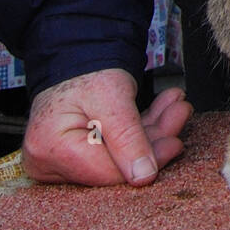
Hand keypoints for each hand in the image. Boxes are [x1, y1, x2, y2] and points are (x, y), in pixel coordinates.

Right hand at [22, 67, 192, 185]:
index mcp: (50, 150)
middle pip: (115, 165)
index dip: (146, 162)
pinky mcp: (76, 154)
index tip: (175, 143)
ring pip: (120, 157)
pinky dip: (140, 130)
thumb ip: (127, 136)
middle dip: (153, 139)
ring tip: (176, 108)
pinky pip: (116, 149)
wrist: (73, 53)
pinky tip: (163, 110)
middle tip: (180, 114)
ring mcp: (61, 161)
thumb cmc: (84, 69)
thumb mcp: (109, 97)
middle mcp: (49, 162)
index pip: (107, 172)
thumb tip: (144, 176)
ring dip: (152, 131)